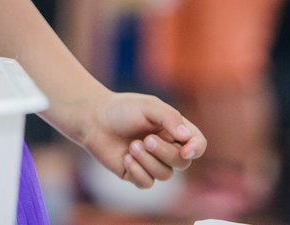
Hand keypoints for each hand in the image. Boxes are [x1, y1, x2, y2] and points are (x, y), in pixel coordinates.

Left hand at [72, 92, 205, 188]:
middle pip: (181, 163)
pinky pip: (146, 183)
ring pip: (164, 175)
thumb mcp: (149, 106)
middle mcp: (166, 148)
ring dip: (148, 161)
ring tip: (132, 146)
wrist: (93, 119)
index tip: (185, 150)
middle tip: (145, 140)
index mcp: (174, 130)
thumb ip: (170, 118)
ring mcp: (151, 163)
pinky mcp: (136, 174)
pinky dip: (137, 171)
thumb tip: (187, 138)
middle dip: (164, 153)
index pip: (197, 144)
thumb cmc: (122, 109)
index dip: (196, 149)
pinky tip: (126, 158)